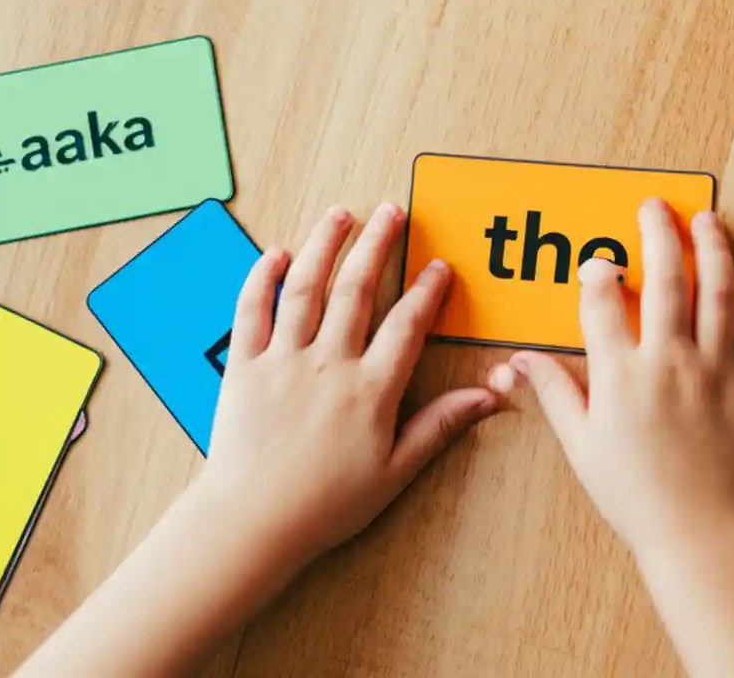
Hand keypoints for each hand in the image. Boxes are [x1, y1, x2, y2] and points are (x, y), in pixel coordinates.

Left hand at [205, 203, 498, 564]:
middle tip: (391, 210)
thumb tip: (490, 396)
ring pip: (305, 288)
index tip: (439, 266)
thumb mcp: (394, 471)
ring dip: (325, 245)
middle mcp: (329, 366)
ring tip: (340, 213)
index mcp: (370, 391)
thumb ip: (439, 426)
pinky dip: (262, 278)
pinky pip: (252, 312)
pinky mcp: (244, 368)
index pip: (406, 326)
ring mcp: (283, 362)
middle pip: (356, 290)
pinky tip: (277, 253)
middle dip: (377, 245)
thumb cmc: (326, 505)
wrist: (252, 523)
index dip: (426, 291)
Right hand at [493, 200, 733, 556]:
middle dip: (657, 232)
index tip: (595, 262)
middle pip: (664, 278)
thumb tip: (522, 361)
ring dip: (713, 246)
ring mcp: (717, 370)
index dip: (595, 273)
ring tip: (706, 219)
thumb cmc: (637, 496)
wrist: (701, 534)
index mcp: (621, 377)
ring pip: (718, 290)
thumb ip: (556, 394)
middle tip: (653, 206)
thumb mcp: (583, 447)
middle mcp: (670, 363)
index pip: (602, 302)